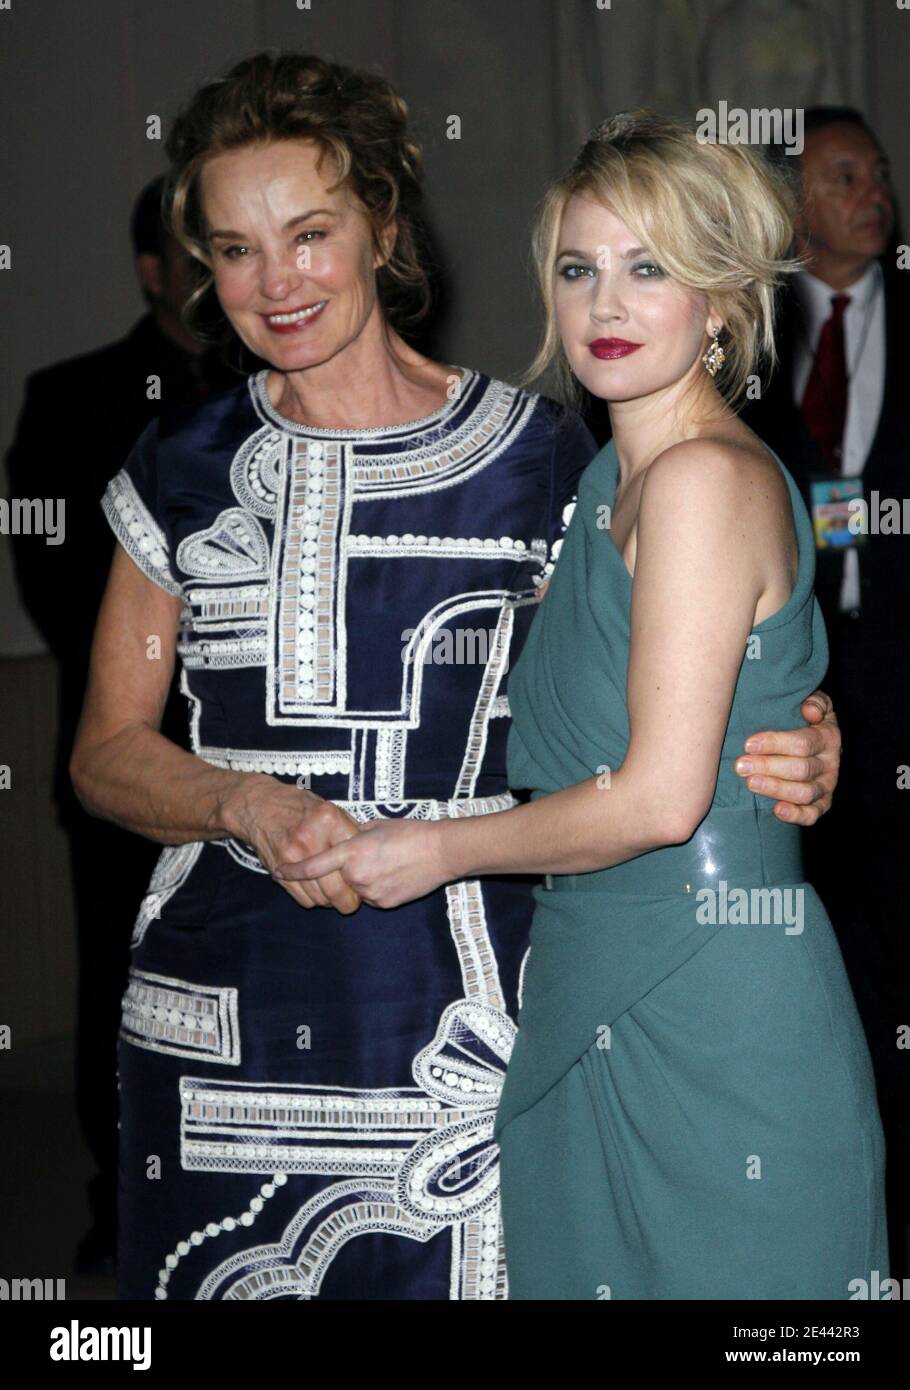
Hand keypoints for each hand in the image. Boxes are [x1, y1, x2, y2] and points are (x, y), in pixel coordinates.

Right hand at [223, 775, 362, 912]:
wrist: (260, 806)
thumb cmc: (300, 807)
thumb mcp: (329, 809)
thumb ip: (348, 832)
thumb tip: (368, 858)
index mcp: (328, 819)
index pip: (354, 858)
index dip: (363, 874)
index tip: (365, 879)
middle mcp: (310, 839)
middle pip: (337, 888)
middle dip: (349, 901)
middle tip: (353, 899)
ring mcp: (292, 857)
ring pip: (320, 898)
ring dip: (330, 901)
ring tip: (334, 892)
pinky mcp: (279, 871)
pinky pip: (303, 899)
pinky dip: (313, 900)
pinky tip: (316, 889)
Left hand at [274, 818, 448, 908]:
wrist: (441, 852)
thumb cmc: (410, 833)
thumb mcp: (376, 825)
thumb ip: (352, 836)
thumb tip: (340, 841)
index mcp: (351, 852)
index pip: (313, 866)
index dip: (293, 870)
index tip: (278, 870)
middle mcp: (356, 875)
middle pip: (337, 878)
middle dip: (343, 871)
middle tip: (369, 857)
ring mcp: (370, 893)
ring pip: (354, 889)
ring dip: (361, 879)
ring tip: (387, 864)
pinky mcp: (384, 904)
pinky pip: (370, 897)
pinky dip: (376, 888)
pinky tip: (395, 874)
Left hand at [735, 688, 840, 826]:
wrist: (815, 742)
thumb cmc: (803, 719)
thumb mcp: (813, 703)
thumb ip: (816, 702)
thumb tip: (810, 711)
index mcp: (828, 737)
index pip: (803, 743)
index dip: (775, 744)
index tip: (749, 744)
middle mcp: (830, 763)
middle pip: (801, 769)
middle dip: (768, 767)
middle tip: (740, 766)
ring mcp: (827, 786)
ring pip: (804, 793)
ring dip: (776, 789)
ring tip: (750, 783)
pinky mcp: (821, 804)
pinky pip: (812, 815)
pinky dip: (796, 815)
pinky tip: (776, 810)